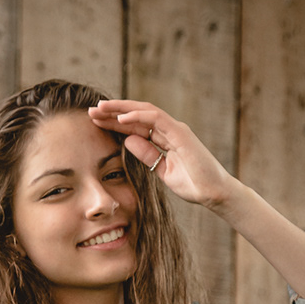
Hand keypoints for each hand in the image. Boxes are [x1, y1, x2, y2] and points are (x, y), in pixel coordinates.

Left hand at [88, 100, 234, 211]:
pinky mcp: (181, 133)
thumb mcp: (162, 171)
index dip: (114, 123)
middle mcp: (169, 130)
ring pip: (144, 111)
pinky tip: (121, 118)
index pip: (135, 127)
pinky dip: (138, 116)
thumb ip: (146, 155)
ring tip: (101, 109)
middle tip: (91, 111)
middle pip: (136, 116)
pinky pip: (156, 119)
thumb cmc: (193, 185)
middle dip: (113, 112)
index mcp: (164, 139)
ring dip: (121, 109)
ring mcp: (175, 130)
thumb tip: (127, 141)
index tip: (95, 123)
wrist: (213, 194)